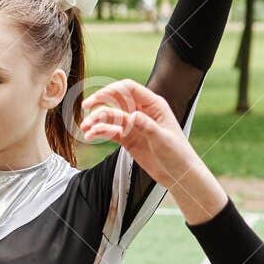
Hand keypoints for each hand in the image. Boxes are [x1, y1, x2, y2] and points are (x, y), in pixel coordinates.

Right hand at [80, 79, 201, 186]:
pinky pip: (111, 131)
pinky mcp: (128, 138)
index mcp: (154, 105)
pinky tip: (90, 136)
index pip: (129, 89)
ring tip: (85, 128)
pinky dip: (100, 132)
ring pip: (111, 117)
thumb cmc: (177, 153)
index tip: (98, 98)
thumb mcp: (163, 139)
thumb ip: (147, 126)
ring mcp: (133, 125)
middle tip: (86, 107)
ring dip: (97, 120)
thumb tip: (132, 116)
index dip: (112, 90)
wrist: (178, 173)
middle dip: (100, 102)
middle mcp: (141, 111)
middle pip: (116, 100)